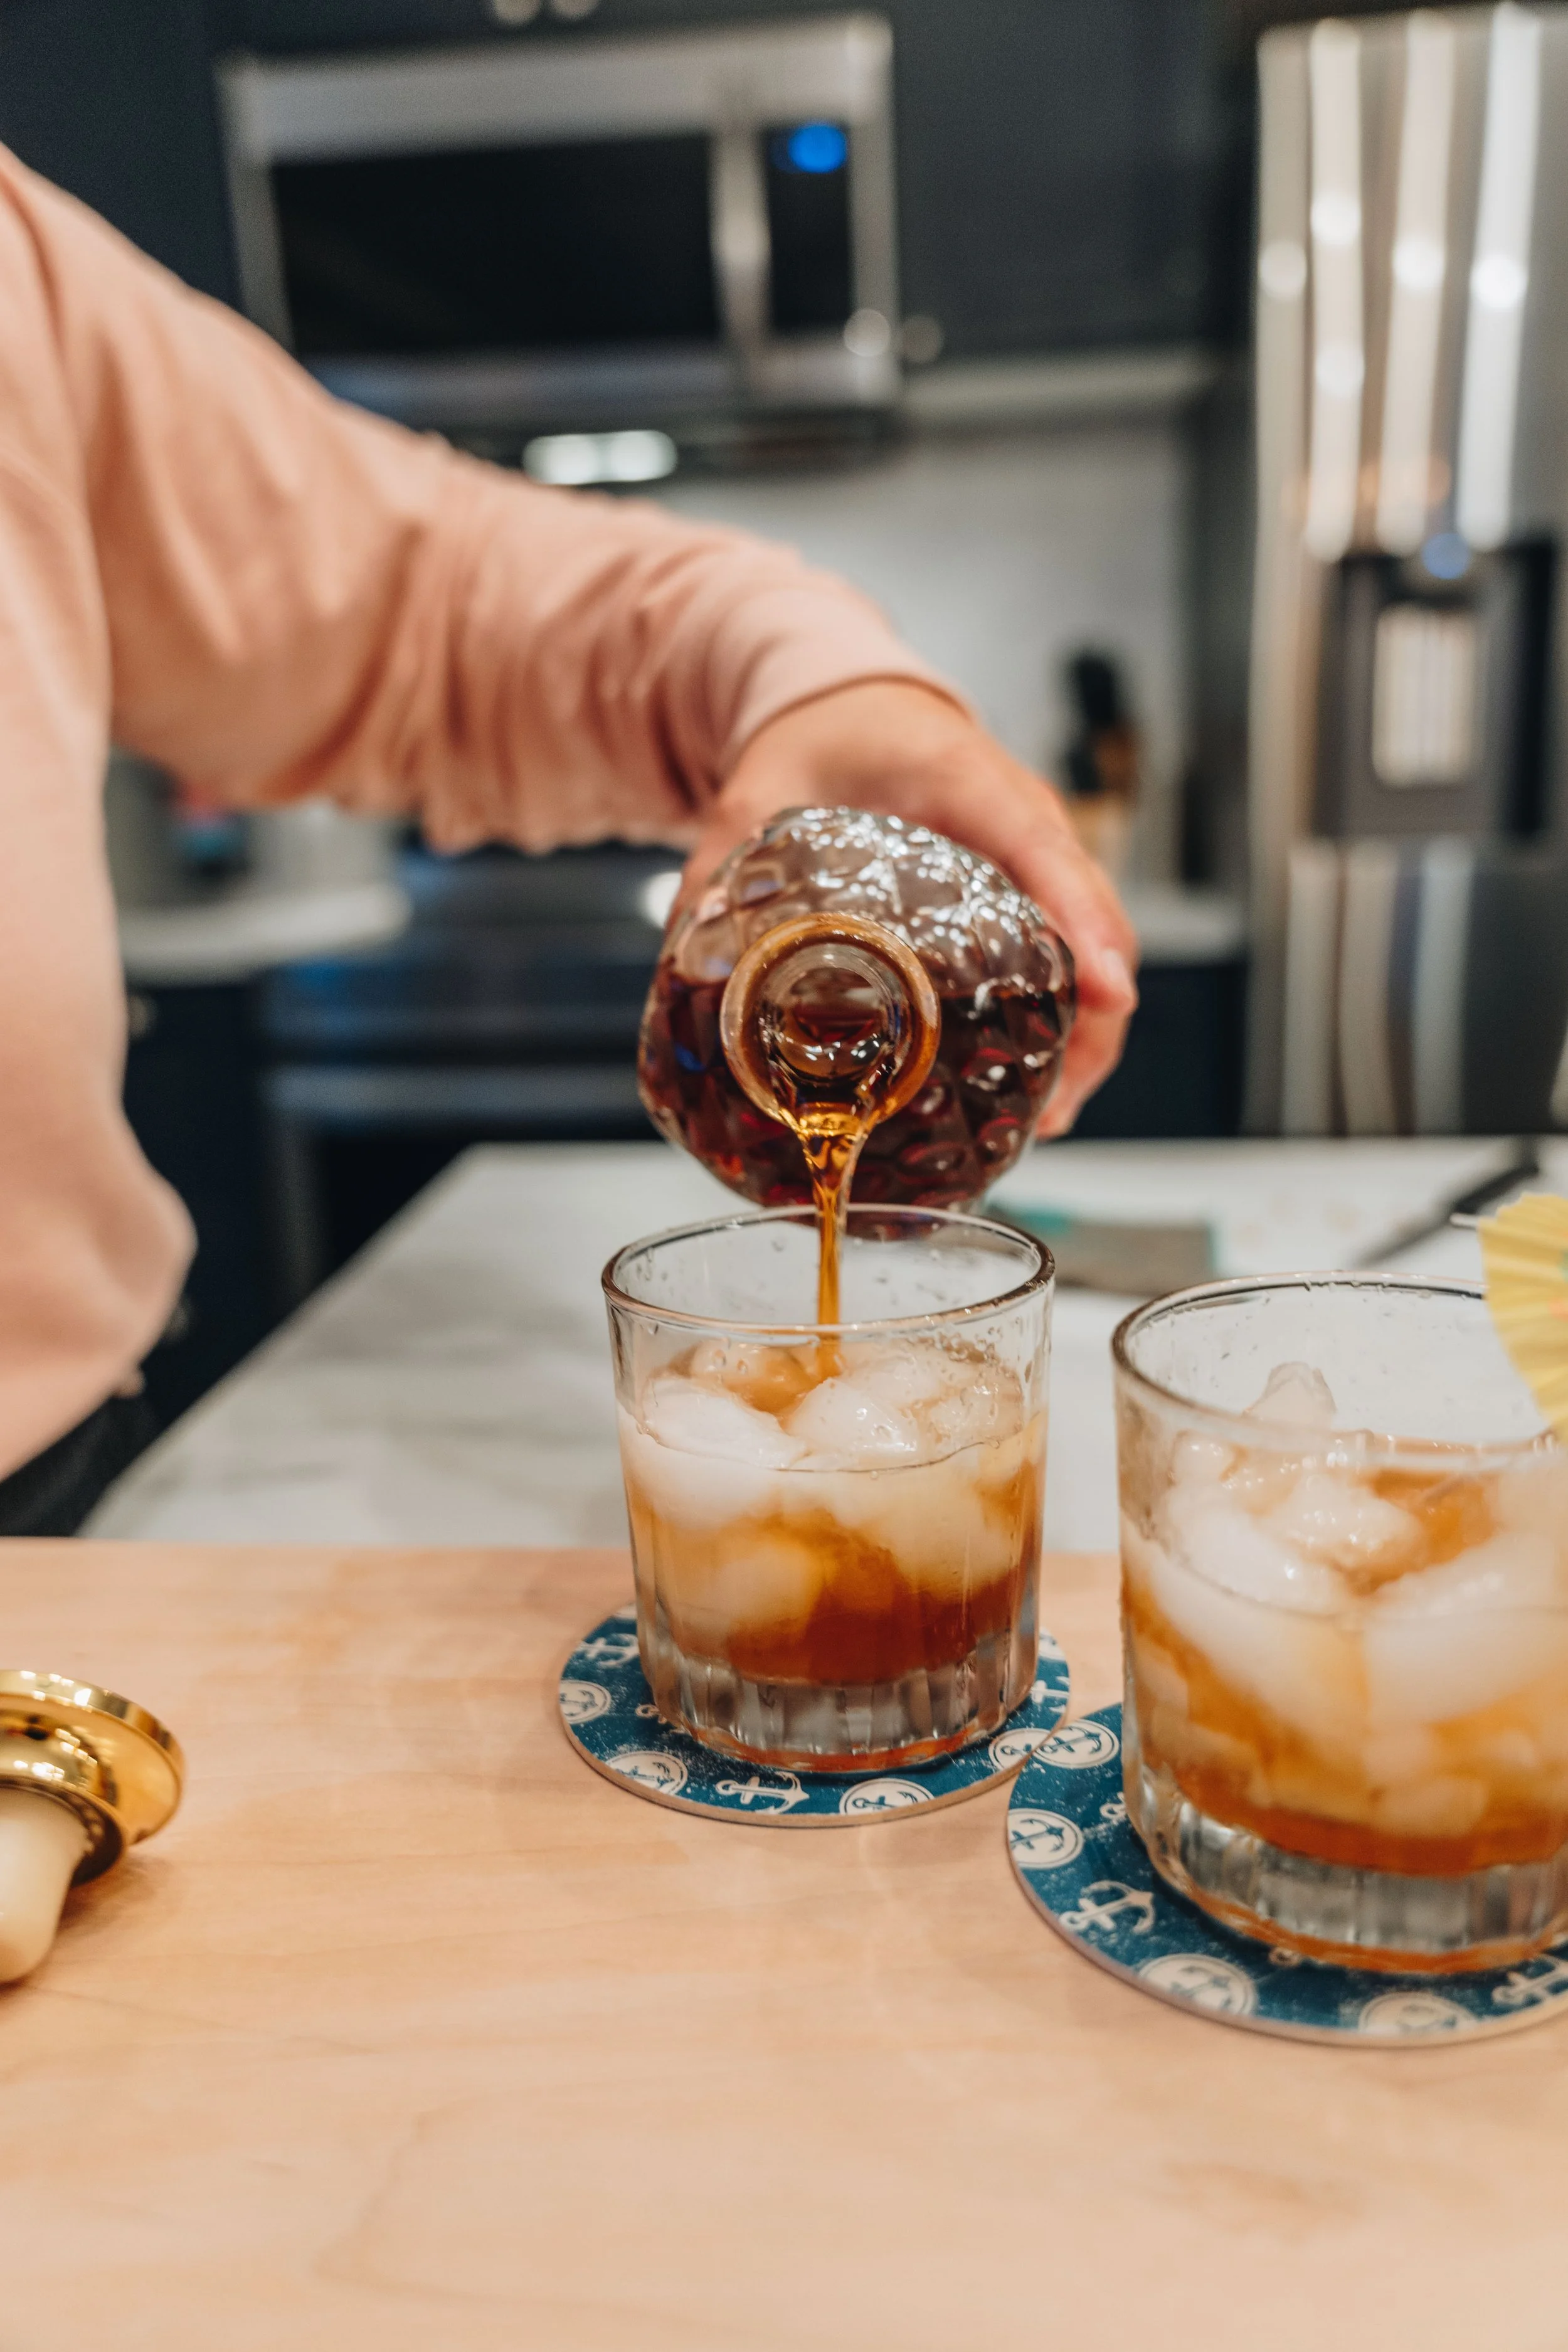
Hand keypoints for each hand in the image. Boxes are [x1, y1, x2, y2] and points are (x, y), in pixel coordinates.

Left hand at [683, 679, 1137, 1137]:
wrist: (849, 706)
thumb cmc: (826, 735)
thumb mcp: (764, 789)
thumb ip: (722, 865)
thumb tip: (689, 954)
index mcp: (966, 779)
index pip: (1042, 850)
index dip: (1082, 925)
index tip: (1104, 992)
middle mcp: (1020, 818)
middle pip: (1092, 919)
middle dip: (1091, 1017)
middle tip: (1054, 1104)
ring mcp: (1033, 855)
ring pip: (1094, 943)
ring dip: (1086, 1032)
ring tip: (1046, 1116)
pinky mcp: (1026, 887)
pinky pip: (1070, 950)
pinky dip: (1069, 1015)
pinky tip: (1038, 1078)